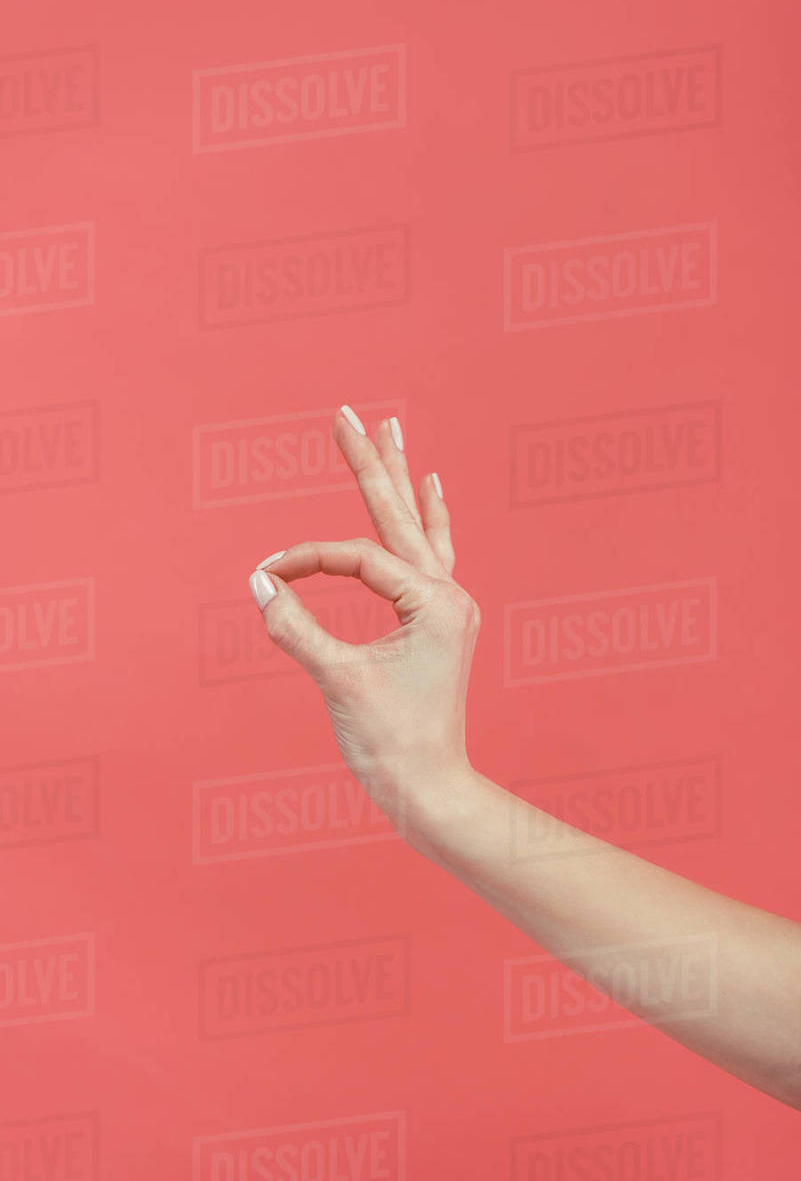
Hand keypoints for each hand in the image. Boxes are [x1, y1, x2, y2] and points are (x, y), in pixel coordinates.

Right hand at [248, 406, 480, 831]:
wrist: (430, 789)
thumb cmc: (389, 741)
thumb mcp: (338, 680)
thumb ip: (295, 626)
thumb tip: (260, 579)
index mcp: (435, 601)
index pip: (358, 558)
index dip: (308, 560)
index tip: (269, 575)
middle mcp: (449, 594)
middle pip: (399, 514)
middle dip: (370, 461)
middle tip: (348, 410)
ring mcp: (448, 606)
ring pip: (416, 529)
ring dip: (399, 480)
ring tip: (393, 431)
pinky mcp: (439, 622)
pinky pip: (432, 556)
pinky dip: (427, 521)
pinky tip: (433, 489)